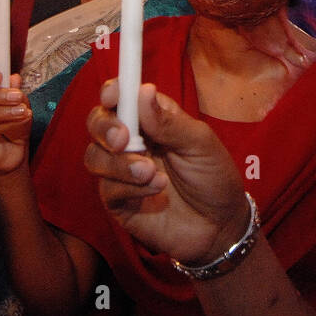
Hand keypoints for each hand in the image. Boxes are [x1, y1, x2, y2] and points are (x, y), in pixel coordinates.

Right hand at [0, 68, 29, 175]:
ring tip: (21, 111)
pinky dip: (4, 125)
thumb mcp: (20, 107)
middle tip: (17, 96)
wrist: (12, 154)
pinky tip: (17, 122)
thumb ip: (16, 94)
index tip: (0, 76)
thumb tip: (14, 78)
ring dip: (1, 111)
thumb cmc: (12, 127)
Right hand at [84, 79, 246, 264]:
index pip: (120, 97)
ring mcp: (122, 173)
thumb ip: (169, 121)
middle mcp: (132, 142)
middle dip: (104, 127)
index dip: (112, 91)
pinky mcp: (119, 202)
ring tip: (152, 173)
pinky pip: (107, 189)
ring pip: (94, 157)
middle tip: (124, 139)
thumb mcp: (200, 143)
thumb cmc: (213, 177)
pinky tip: (157, 189)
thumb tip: (143, 90)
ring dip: (119, 164)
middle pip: (97, 123)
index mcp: (150, 120)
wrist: (220, 226)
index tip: (114, 95)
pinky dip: (129, 187)